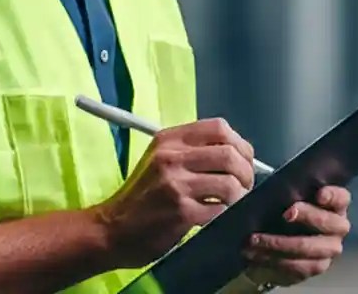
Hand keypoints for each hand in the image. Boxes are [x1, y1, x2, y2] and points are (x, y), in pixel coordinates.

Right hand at [92, 118, 255, 267]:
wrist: (111, 230)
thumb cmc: (140, 197)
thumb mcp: (159, 161)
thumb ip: (192, 152)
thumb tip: (236, 155)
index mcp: (169, 139)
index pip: (219, 128)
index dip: (240, 144)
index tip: (244, 160)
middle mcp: (171, 156)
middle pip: (229, 154)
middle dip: (246, 173)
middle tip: (244, 186)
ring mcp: (176, 184)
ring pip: (230, 183)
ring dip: (239, 196)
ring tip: (233, 204)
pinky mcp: (181, 212)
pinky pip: (220, 210)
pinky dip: (226, 215)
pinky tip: (217, 217)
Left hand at [241, 186, 350, 287]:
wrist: (276, 242)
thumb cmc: (283, 210)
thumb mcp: (286, 197)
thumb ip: (288, 192)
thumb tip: (276, 188)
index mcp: (335, 204)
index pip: (341, 197)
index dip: (332, 196)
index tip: (319, 195)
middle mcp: (337, 227)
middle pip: (329, 223)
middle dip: (307, 217)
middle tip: (284, 214)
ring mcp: (329, 250)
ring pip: (310, 248)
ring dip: (280, 244)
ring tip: (255, 240)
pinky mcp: (315, 268)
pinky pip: (299, 267)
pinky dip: (275, 261)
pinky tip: (258, 255)